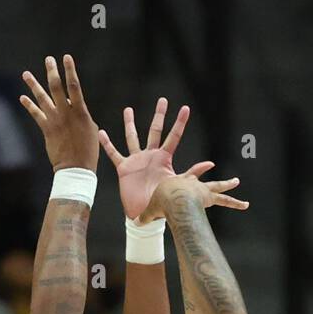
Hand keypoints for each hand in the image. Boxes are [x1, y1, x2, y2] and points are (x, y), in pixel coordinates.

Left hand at [19, 55, 99, 172]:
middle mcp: (66, 113)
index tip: (66, 57)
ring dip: (33, 84)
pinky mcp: (46, 129)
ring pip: (42, 98)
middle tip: (48, 59)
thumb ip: (81, 114)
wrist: (76, 167)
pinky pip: (36, 114)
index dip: (70, 70)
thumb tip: (72, 104)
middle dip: (52, 71)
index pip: (74, 86)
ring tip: (26, 74)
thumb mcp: (90, 129)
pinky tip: (22, 97)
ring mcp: (55, 120)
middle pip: (57, 87)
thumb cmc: (88, 150)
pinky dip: (29, 105)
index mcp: (80, 112)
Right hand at [98, 96, 194, 219]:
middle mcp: (150, 156)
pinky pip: (114, 153)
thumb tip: (211, 163)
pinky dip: (107, 144)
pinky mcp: (124, 169)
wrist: (148, 213)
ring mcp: (136, 161)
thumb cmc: (164, 202)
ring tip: (128, 109)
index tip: (185, 108)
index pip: (173, 136)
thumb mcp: (179, 185)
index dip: (179, 122)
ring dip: (129, 124)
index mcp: (164, 159)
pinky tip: (101, 133)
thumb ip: (192, 173)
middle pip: (154, 130)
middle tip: (163, 100)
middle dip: (159, 115)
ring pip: (132, 137)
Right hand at [141, 169, 248, 223]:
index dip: (199, 170)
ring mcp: (202, 190)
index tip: (210, 165)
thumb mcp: (151, 209)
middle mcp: (194, 184)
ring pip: (219, 187)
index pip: (192, 174)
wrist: (168, 195)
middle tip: (234, 180)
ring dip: (229, 186)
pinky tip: (246, 205)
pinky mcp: (209, 199)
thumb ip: (146, 216)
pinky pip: (225, 201)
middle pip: (209, 182)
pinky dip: (236, 203)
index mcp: (181, 183)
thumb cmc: (160, 200)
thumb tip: (136, 223)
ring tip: (238, 182)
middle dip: (220, 182)